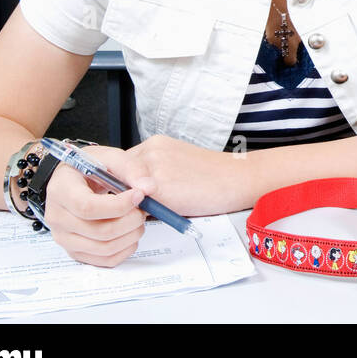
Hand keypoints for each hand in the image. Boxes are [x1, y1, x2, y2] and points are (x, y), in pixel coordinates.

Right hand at [40, 145, 150, 267]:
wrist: (74, 180)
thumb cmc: (88, 168)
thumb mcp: (108, 156)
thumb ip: (130, 168)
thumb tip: (148, 188)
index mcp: (61, 190)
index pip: (88, 207)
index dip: (118, 205)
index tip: (139, 195)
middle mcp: (58, 217)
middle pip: (99, 231)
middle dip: (130, 220)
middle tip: (143, 208)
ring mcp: (64, 237)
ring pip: (104, 248)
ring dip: (131, 235)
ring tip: (138, 218)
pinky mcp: (75, 251)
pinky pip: (104, 260)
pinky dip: (125, 249)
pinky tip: (130, 233)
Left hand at [123, 134, 246, 216]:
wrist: (239, 177)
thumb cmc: (215, 176)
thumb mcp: (179, 165)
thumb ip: (153, 173)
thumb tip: (132, 194)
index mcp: (155, 144)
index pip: (121, 164)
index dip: (120, 182)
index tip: (122, 193)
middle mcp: (151, 151)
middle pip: (117, 176)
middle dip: (122, 193)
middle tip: (134, 205)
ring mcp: (153, 167)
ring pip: (125, 192)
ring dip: (133, 204)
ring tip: (154, 210)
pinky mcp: (158, 187)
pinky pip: (137, 204)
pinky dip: (143, 213)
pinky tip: (161, 213)